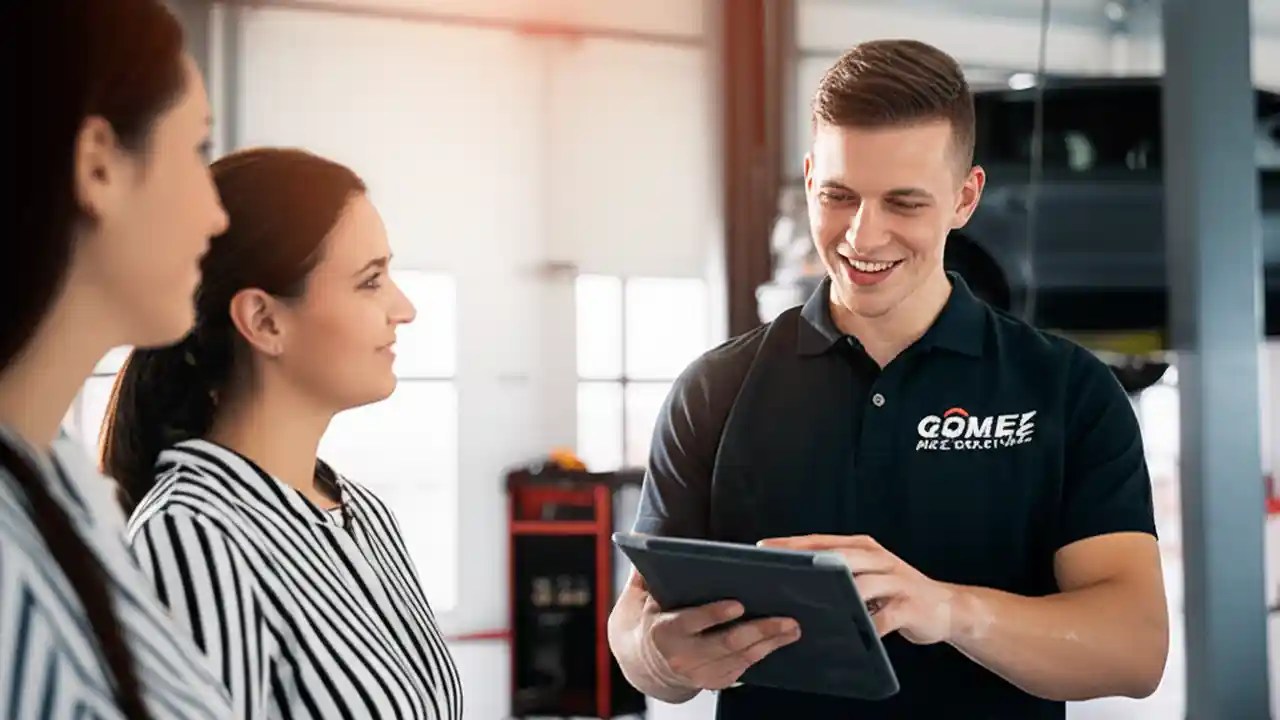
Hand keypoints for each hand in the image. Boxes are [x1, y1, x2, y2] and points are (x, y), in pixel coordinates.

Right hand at [628, 572, 801, 690]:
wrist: (643, 664)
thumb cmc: (646, 621)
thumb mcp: (636, 597)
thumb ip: (645, 571)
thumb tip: (644, 536)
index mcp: (664, 632)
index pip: (691, 622)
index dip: (714, 614)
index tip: (738, 604)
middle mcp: (683, 657)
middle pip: (726, 643)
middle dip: (759, 630)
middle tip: (785, 618)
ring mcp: (700, 673)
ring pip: (740, 657)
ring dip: (770, 642)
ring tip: (792, 627)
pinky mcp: (714, 681)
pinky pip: (744, 667)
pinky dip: (764, 652)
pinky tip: (781, 639)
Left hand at [759, 534, 956, 644]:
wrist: (948, 608)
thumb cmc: (898, 593)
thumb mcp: (869, 576)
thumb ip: (841, 574)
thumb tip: (796, 581)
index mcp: (864, 547)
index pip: (821, 542)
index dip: (792, 545)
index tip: (764, 550)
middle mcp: (878, 558)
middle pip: (838, 557)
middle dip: (807, 564)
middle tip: (779, 574)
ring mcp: (895, 580)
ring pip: (860, 583)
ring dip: (836, 595)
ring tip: (810, 605)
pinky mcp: (909, 605)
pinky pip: (883, 617)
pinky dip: (865, 626)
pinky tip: (849, 635)